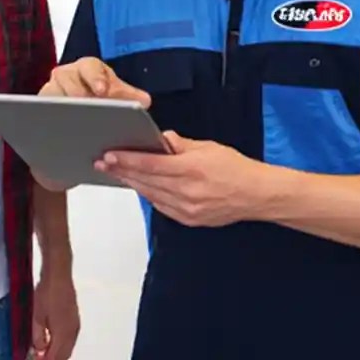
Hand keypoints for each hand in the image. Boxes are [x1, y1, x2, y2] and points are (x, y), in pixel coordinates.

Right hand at [32, 57, 151, 190]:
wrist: (79, 126)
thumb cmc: (100, 106)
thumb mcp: (115, 100)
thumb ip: (130, 98)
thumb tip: (144, 101)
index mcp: (88, 69)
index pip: (90, 67)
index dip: (96, 78)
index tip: (102, 91)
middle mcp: (66, 75)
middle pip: (68, 79)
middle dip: (77, 94)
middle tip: (88, 108)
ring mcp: (49, 91)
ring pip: (51, 96)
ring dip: (61, 108)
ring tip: (74, 125)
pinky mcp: (37, 109)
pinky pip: (38, 113)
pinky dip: (48, 122)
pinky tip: (61, 137)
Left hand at [32, 269, 79, 359]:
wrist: (58, 275)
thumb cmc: (47, 293)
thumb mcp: (37, 316)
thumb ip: (38, 336)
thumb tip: (39, 350)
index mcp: (63, 333)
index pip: (55, 357)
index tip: (35, 359)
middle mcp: (72, 332)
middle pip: (64, 355)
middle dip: (52, 358)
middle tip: (39, 357)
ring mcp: (75, 325)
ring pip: (69, 347)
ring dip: (58, 353)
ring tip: (44, 351)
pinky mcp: (75, 319)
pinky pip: (71, 339)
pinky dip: (62, 344)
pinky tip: (53, 340)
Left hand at [97, 131, 270, 227]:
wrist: (257, 195)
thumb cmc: (235, 168)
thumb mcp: (207, 147)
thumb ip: (180, 144)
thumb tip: (161, 140)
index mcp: (192, 169)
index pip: (151, 164)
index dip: (127, 160)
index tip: (109, 155)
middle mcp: (187, 191)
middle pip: (146, 181)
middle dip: (122, 171)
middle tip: (103, 163)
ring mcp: (187, 209)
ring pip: (150, 195)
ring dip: (132, 183)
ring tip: (116, 173)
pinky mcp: (189, 220)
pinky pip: (161, 207)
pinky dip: (148, 195)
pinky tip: (139, 186)